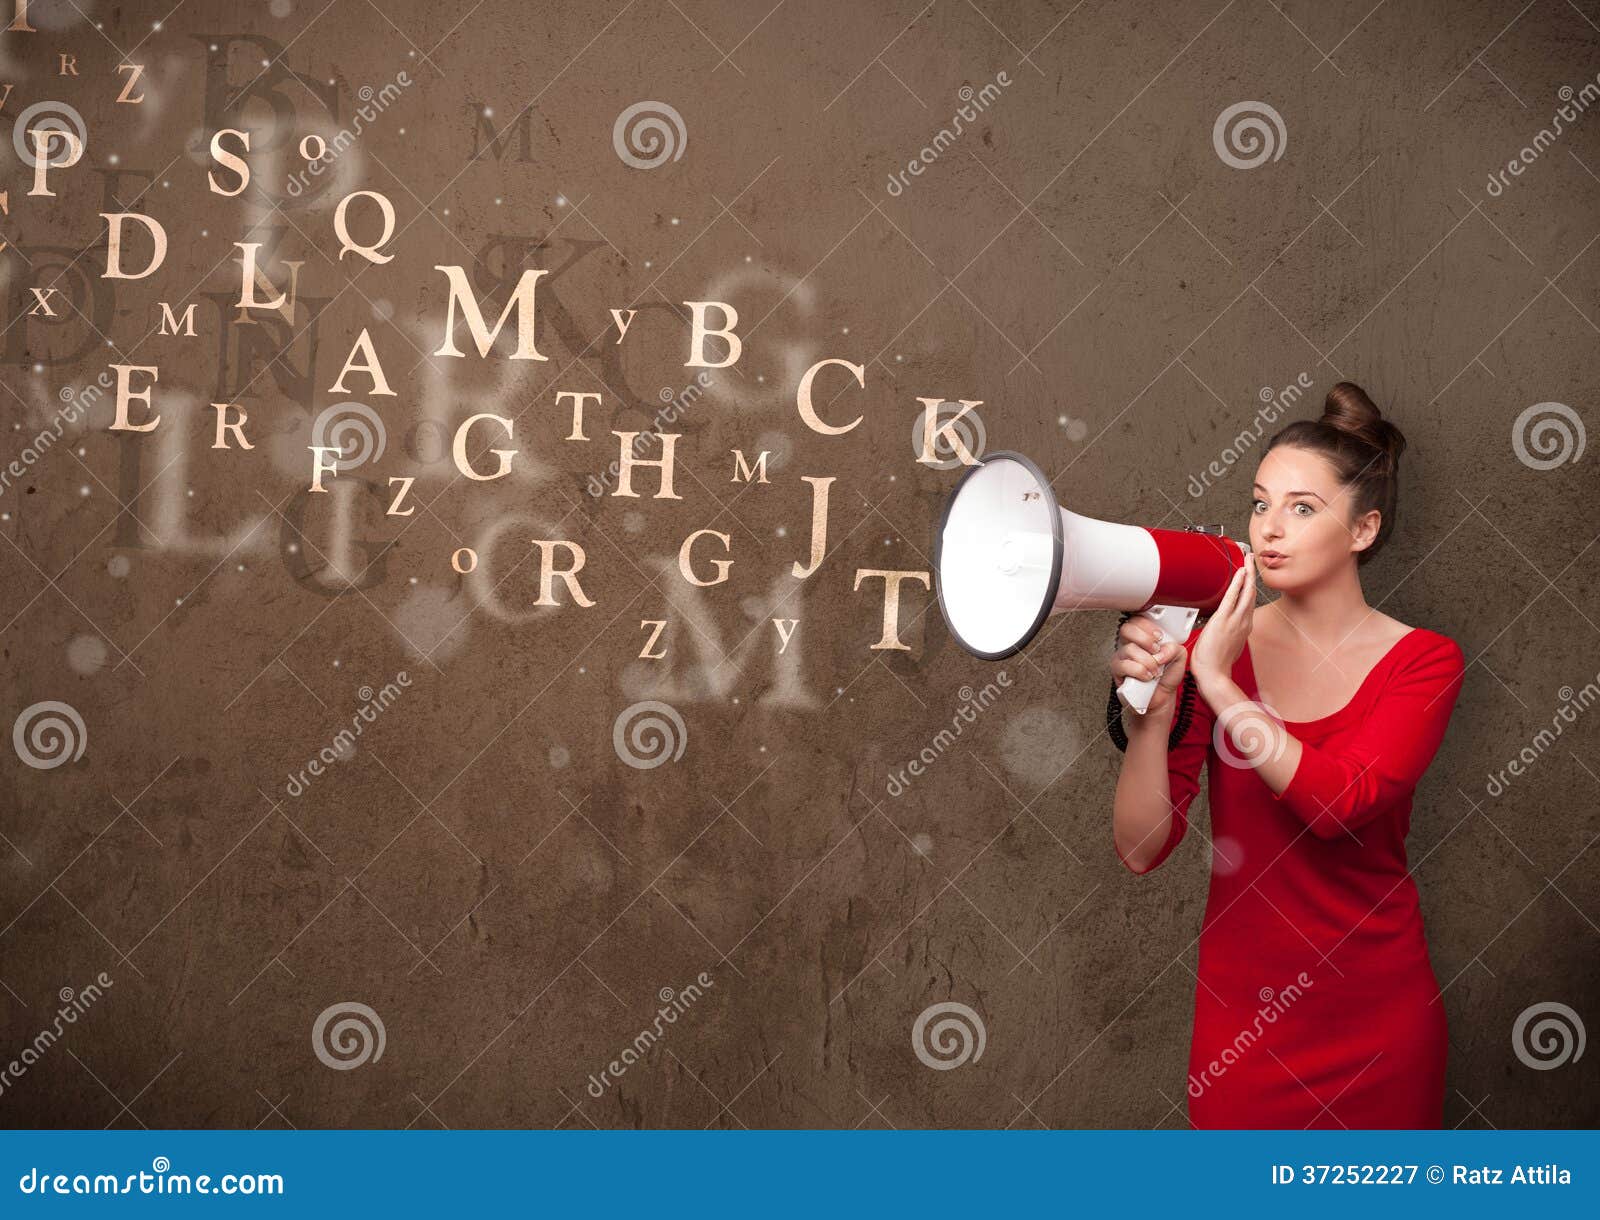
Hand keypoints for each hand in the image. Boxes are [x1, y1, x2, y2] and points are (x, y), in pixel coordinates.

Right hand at [1111, 612, 1188, 722]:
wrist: (1160, 699)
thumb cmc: (1166, 678)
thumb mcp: (1179, 658)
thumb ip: (1175, 648)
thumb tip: (1161, 649)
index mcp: (1144, 638)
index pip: (1138, 620)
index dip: (1147, 625)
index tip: (1159, 636)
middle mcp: (1131, 645)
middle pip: (1127, 629)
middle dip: (1145, 639)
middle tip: (1155, 650)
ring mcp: (1122, 657)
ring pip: (1130, 649)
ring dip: (1147, 661)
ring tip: (1155, 671)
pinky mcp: (1117, 671)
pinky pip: (1125, 665)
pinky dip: (1140, 672)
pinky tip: (1147, 677)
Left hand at [1189, 553, 1255, 698]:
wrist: (1213, 675)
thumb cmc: (1216, 664)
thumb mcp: (1227, 645)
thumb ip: (1229, 634)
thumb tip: (1224, 630)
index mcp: (1243, 628)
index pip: (1247, 603)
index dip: (1249, 587)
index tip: (1248, 576)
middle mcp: (1243, 623)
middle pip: (1250, 594)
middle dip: (1252, 575)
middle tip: (1251, 560)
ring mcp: (1235, 622)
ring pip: (1246, 593)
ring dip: (1248, 575)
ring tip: (1248, 560)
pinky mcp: (1224, 621)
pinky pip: (1232, 598)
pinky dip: (1237, 584)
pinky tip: (1240, 573)